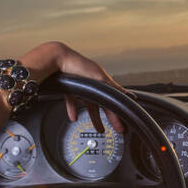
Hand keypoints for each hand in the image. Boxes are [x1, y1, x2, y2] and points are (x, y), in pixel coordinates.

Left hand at [17, 41, 133, 133]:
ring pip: (90, 104)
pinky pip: (72, 100)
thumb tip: (130, 96)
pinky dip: (73, 109)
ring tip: (99, 127)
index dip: (118, 111)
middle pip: (104, 103)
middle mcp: (92, 82)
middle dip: (110, 117)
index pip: (114, 99)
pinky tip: (74, 117)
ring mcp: (80, 85)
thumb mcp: (100, 79)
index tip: (123, 122)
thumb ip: (114, 89)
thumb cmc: (78, 64)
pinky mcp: (68, 86)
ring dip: (95, 116)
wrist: (57, 59)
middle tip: (117, 128)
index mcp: (102, 80)